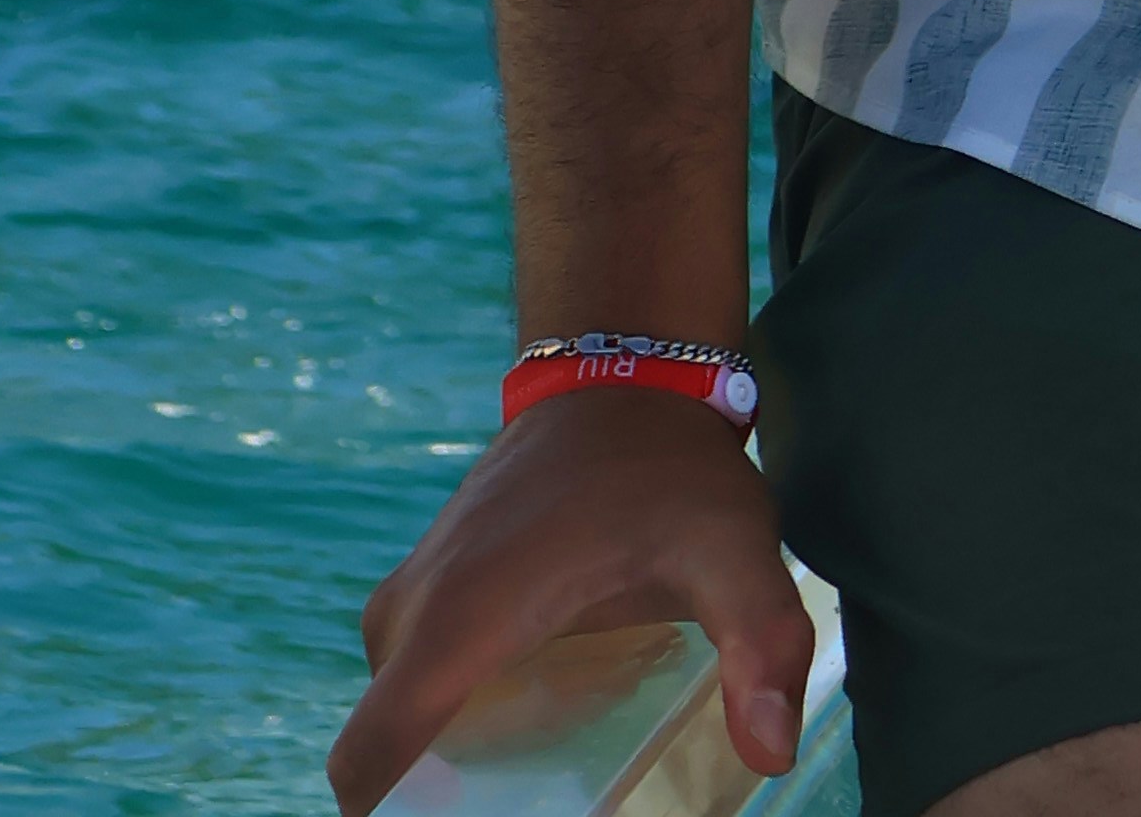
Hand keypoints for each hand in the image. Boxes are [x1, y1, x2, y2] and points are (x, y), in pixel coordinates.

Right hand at [328, 388, 813, 807]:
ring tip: (542, 782)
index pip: (367, 759)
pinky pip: (412, 679)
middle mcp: (417, 607)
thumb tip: (772, 753)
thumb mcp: (735, 548)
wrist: (625, 367)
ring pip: (394, 718)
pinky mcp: (433, 583)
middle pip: (379, 756)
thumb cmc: (672, 464)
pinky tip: (538, 730)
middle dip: (430, 805)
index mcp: (461, 617)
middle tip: (537, 806)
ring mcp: (417, 590)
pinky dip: (450, 719)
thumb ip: (762, 644)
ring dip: (443, 764)